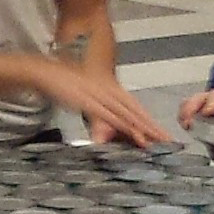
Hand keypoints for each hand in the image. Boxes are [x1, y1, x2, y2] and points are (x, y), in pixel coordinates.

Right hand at [39, 59, 170, 148]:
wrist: (44, 71)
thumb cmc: (61, 83)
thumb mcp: (82, 93)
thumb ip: (94, 106)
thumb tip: (101, 121)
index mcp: (108, 88)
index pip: (133, 106)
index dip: (148, 119)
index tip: (162, 132)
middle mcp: (109, 91)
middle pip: (136, 111)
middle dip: (153, 126)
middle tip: (169, 140)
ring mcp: (101, 97)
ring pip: (129, 116)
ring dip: (145, 129)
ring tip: (160, 141)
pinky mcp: (91, 103)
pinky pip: (113, 118)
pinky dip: (127, 128)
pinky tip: (137, 137)